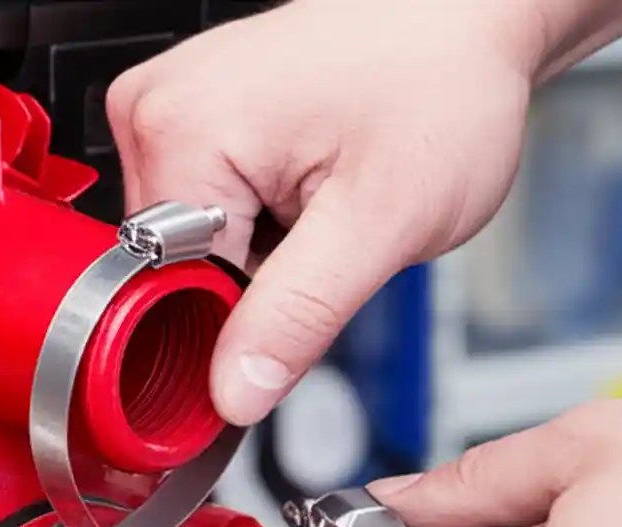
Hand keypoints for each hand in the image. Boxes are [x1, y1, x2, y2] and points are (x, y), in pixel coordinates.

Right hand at [106, 0, 538, 424]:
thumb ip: (298, 317)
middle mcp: (155, 111)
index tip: (294, 332)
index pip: (166, 295)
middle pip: (175, 271)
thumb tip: (232, 394)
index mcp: (181, 134)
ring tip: (327, 197)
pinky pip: (207, 208)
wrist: (467, 20)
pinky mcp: (194, 111)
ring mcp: (171, 105)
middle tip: (332, 239)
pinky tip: (308, 182)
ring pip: (193, 247)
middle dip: (256, 284)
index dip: (236, 332)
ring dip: (262, 253)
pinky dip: (260, 219)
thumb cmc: (440, 87)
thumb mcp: (380, 223)